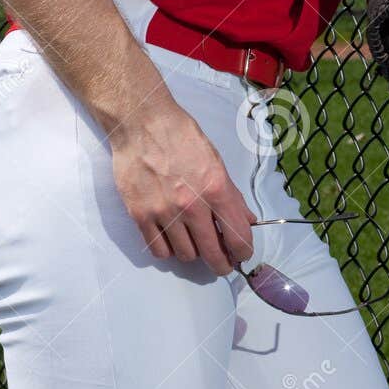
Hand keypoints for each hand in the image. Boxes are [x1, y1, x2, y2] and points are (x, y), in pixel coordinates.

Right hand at [108, 99, 255, 277]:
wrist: (141, 124)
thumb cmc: (181, 137)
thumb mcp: (216, 161)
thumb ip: (232, 195)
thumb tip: (247, 220)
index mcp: (216, 189)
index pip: (237, 235)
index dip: (243, 251)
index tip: (241, 255)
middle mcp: (191, 206)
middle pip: (212, 253)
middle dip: (222, 264)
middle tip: (222, 264)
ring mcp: (164, 213)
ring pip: (185, 255)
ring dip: (194, 253)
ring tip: (194, 242)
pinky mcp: (140, 216)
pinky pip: (159, 250)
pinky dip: (168, 249)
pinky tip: (172, 239)